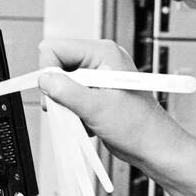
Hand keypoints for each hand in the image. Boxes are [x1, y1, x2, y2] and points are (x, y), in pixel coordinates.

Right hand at [37, 38, 184, 168]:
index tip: (55, 92)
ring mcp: (97, 76)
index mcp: (103, 53)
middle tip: (72, 107)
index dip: (50, 71)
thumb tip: (44, 79)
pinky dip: (73, 110)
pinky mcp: (95, 91)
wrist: (152, 146)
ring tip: (84, 116)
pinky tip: (88, 120)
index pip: (56, 48)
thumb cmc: (139, 126)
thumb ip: (66, 91)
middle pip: (57, 65)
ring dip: (67, 103)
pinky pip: (70, 96)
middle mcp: (100, 60)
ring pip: (61, 83)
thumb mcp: (96, 108)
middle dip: (59, 90)